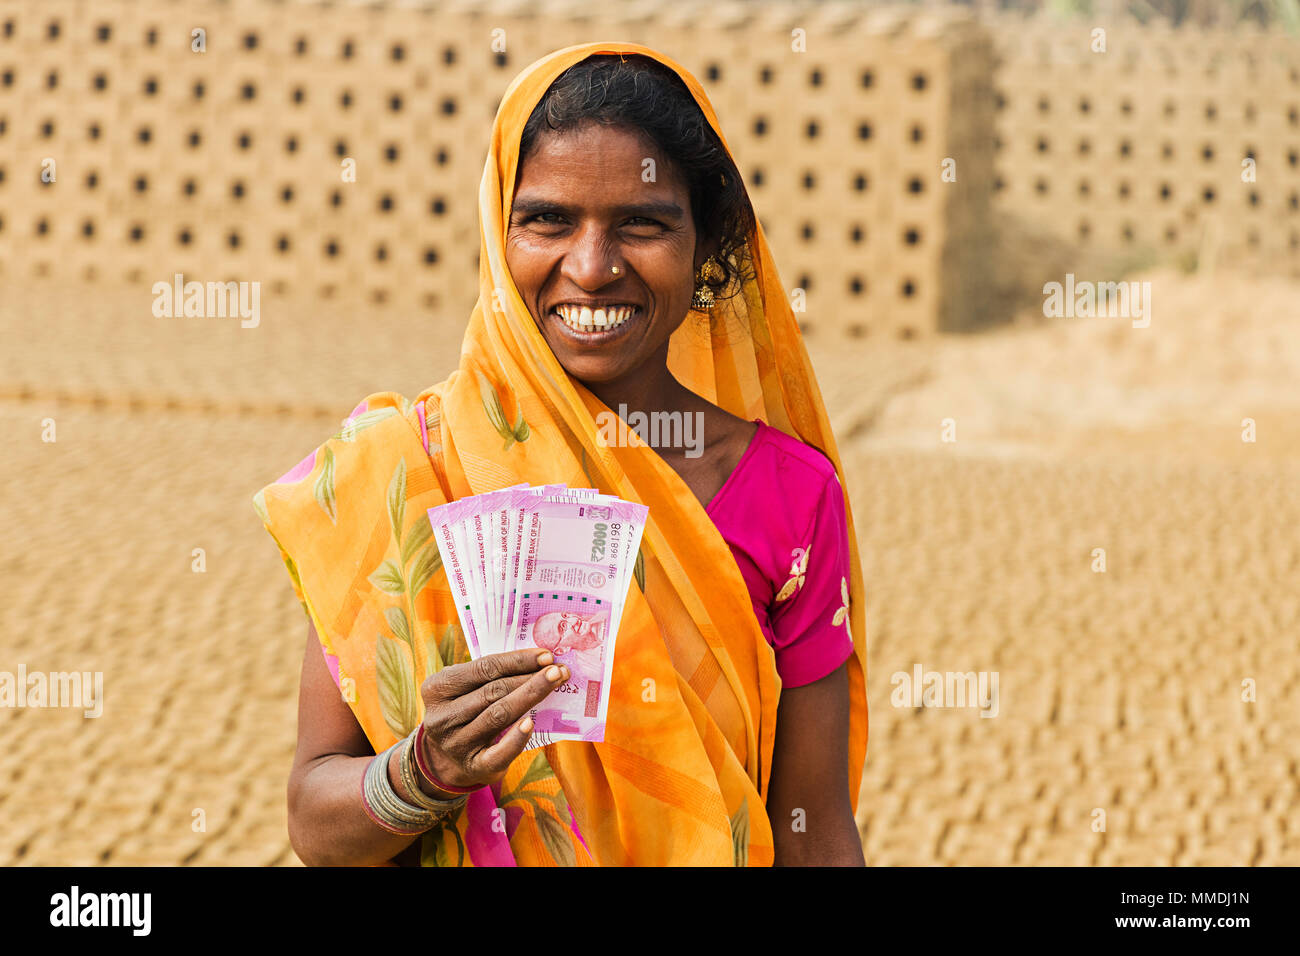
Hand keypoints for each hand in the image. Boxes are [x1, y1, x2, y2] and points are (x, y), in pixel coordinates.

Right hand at [416, 649, 567, 794]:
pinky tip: (532, 723)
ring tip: (556, 684)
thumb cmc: (463, 713)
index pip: (483, 668)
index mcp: (436, 688)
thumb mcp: (462, 690)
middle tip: (559, 670)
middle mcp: (442, 717)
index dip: (517, 661)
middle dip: (530, 678)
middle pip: (493, 691)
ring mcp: (455, 744)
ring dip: (531, 697)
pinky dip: (516, 738)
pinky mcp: (472, 767)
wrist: (446, 761)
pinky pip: (498, 753)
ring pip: (499, 715)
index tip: (546, 656)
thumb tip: (538, 660)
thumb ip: (488, 676)